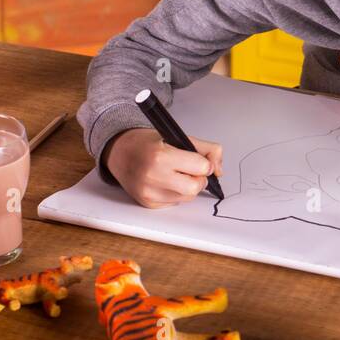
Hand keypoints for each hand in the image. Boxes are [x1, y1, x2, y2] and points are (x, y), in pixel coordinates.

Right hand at [103, 128, 223, 209]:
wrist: (119, 151)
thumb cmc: (148, 143)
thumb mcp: (178, 136)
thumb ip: (206, 149)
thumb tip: (219, 170)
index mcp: (162, 156)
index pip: (201, 167)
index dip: (205, 164)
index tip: (199, 160)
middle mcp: (153, 176)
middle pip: (195, 187)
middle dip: (198, 178)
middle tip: (190, 170)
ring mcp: (148, 192)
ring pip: (187, 198)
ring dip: (187, 187)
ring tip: (175, 174)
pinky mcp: (147, 202)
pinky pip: (174, 203)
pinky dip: (174, 194)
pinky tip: (165, 182)